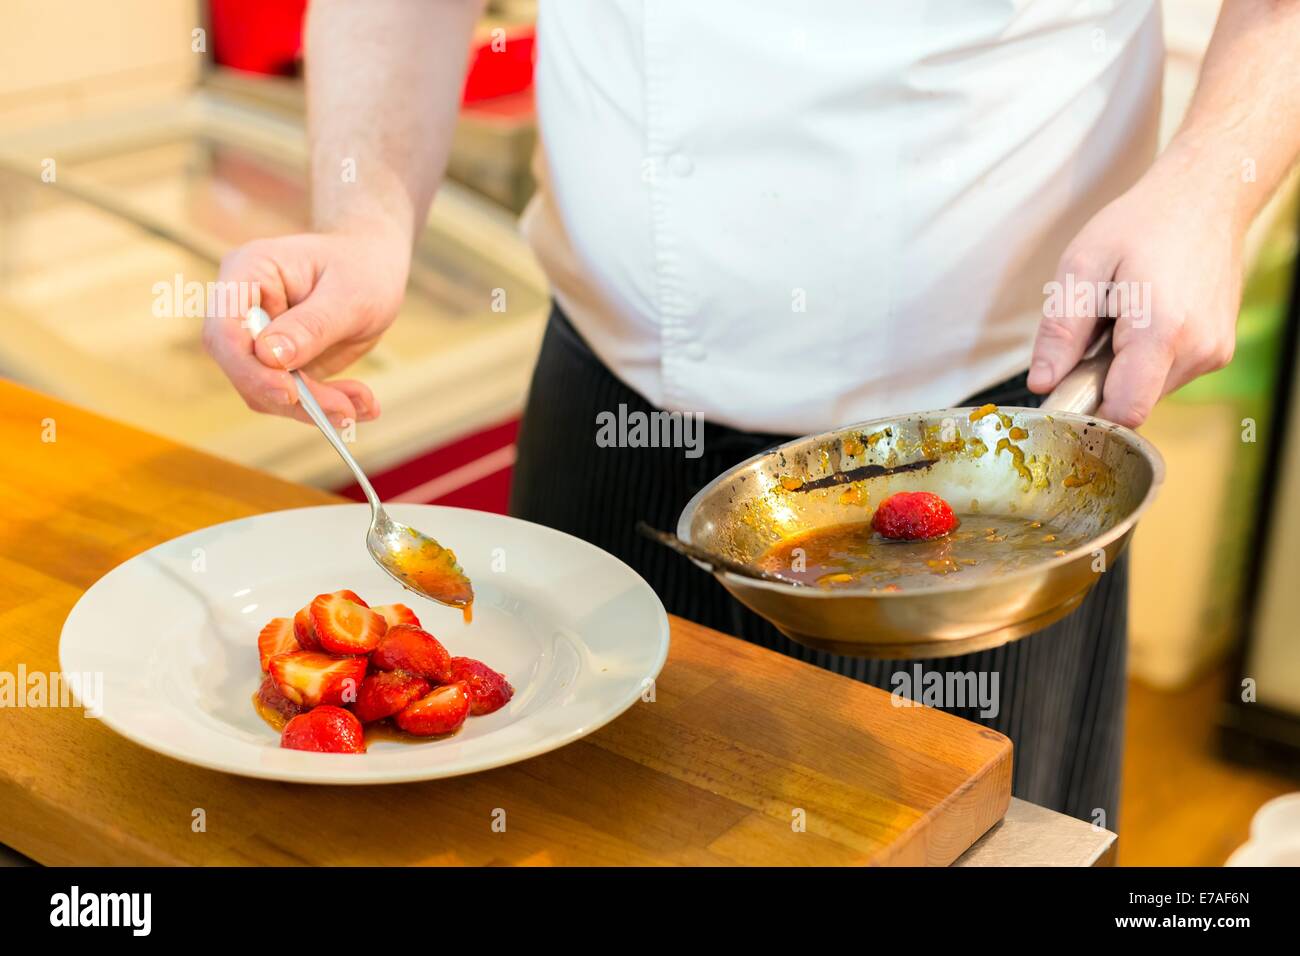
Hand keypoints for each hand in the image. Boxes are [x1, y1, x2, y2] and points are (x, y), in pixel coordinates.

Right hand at [202, 228, 410, 424]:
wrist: (374, 267)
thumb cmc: (362, 267)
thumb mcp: (349, 295)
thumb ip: (311, 325)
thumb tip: (270, 357)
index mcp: (247, 272)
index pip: (225, 329)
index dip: (250, 368)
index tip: (290, 392)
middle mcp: (242, 307)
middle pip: (241, 368)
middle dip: (292, 397)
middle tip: (343, 410)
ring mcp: (257, 339)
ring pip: (265, 391)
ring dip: (314, 407)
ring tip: (364, 404)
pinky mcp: (278, 364)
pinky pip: (291, 397)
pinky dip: (325, 407)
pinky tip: (363, 404)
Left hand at [1027, 143, 1243, 426]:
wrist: (1205, 197)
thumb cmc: (1141, 224)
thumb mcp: (1082, 267)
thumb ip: (1060, 331)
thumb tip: (1041, 383)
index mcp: (1162, 331)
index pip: (1124, 412)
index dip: (1088, 408)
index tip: (1067, 383)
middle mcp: (1198, 350)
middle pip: (1132, 402)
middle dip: (1102, 378)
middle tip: (1097, 328)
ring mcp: (1214, 352)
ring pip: (1148, 390)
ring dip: (1123, 366)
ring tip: (1123, 315)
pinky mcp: (1219, 351)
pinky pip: (1166, 374)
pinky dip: (1145, 357)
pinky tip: (1145, 317)